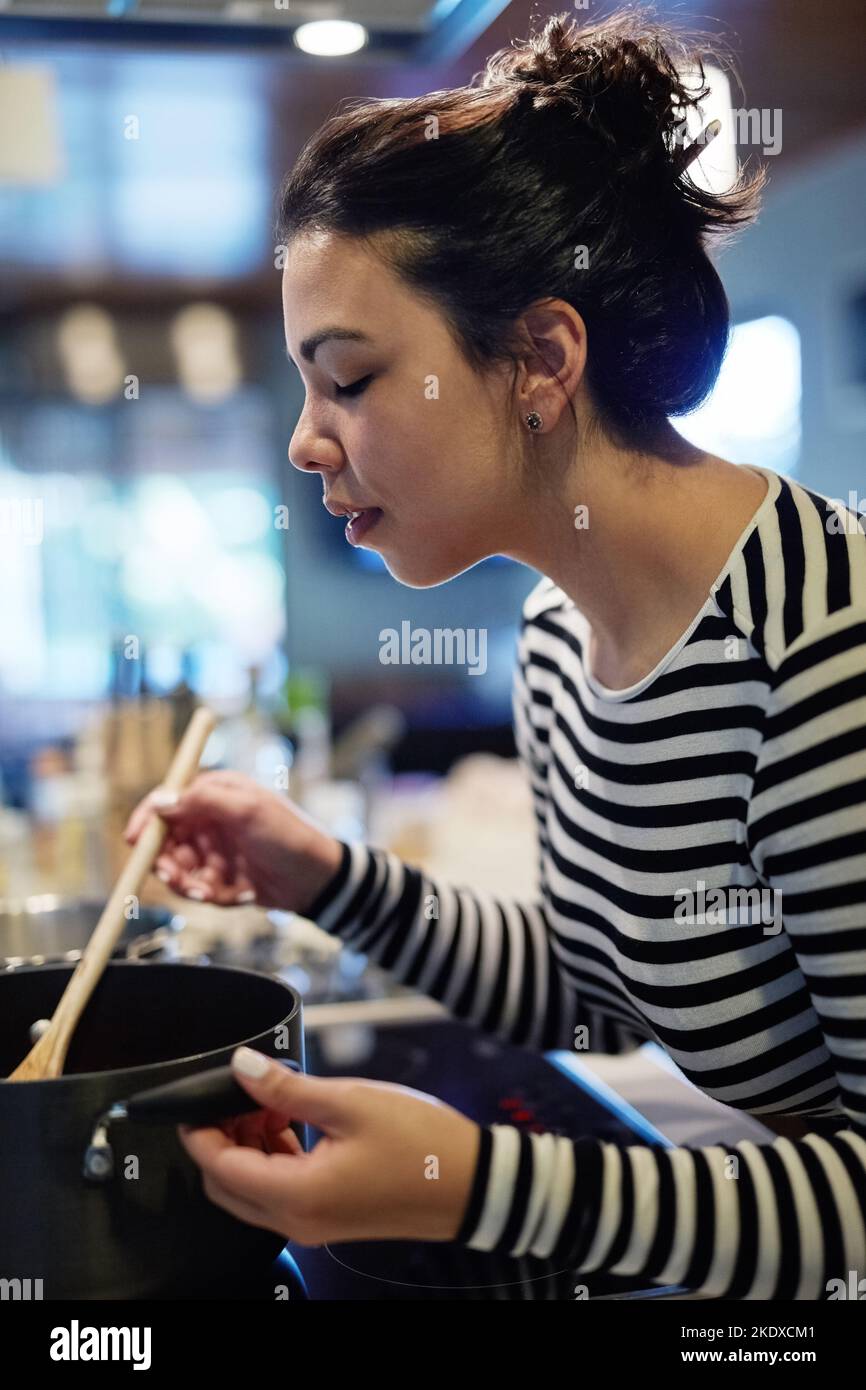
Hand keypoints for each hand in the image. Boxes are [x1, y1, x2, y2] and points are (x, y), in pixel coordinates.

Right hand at [123, 770, 342, 913]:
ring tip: (208, 890)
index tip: (135, 841)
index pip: (167, 801)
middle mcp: (211, 820)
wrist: (319, 879)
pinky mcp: (221, 876)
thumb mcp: (248, 810)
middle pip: (166, 840)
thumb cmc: (289, 835)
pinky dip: (208, 894)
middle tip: (175, 876)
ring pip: (179, 868)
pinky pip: (198, 888)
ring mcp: (215, 849)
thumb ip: (202, 800)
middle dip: (167, 861)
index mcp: (216, 793)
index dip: (147, 820)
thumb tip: (160, 800)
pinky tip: (232, 895)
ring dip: (187, 882)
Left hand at [178, 1048, 481, 1245]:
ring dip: (248, 1148)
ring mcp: (314, 1224)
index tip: (194, 1099)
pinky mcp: (330, 1218)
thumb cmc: (421, 1143)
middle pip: (227, 1186)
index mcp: (296, 1195)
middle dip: (220, 1139)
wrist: (472, 1184)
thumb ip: (287, 1089)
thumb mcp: (349, 1102)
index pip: (219, 1168)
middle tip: (238, 1094)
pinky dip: (273, 1160)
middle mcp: (297, 1221)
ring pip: (252, 1191)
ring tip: (270, 1102)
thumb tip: (241, 1067)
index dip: (198, 1131)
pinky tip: (292, 1124)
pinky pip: (280, 1194)